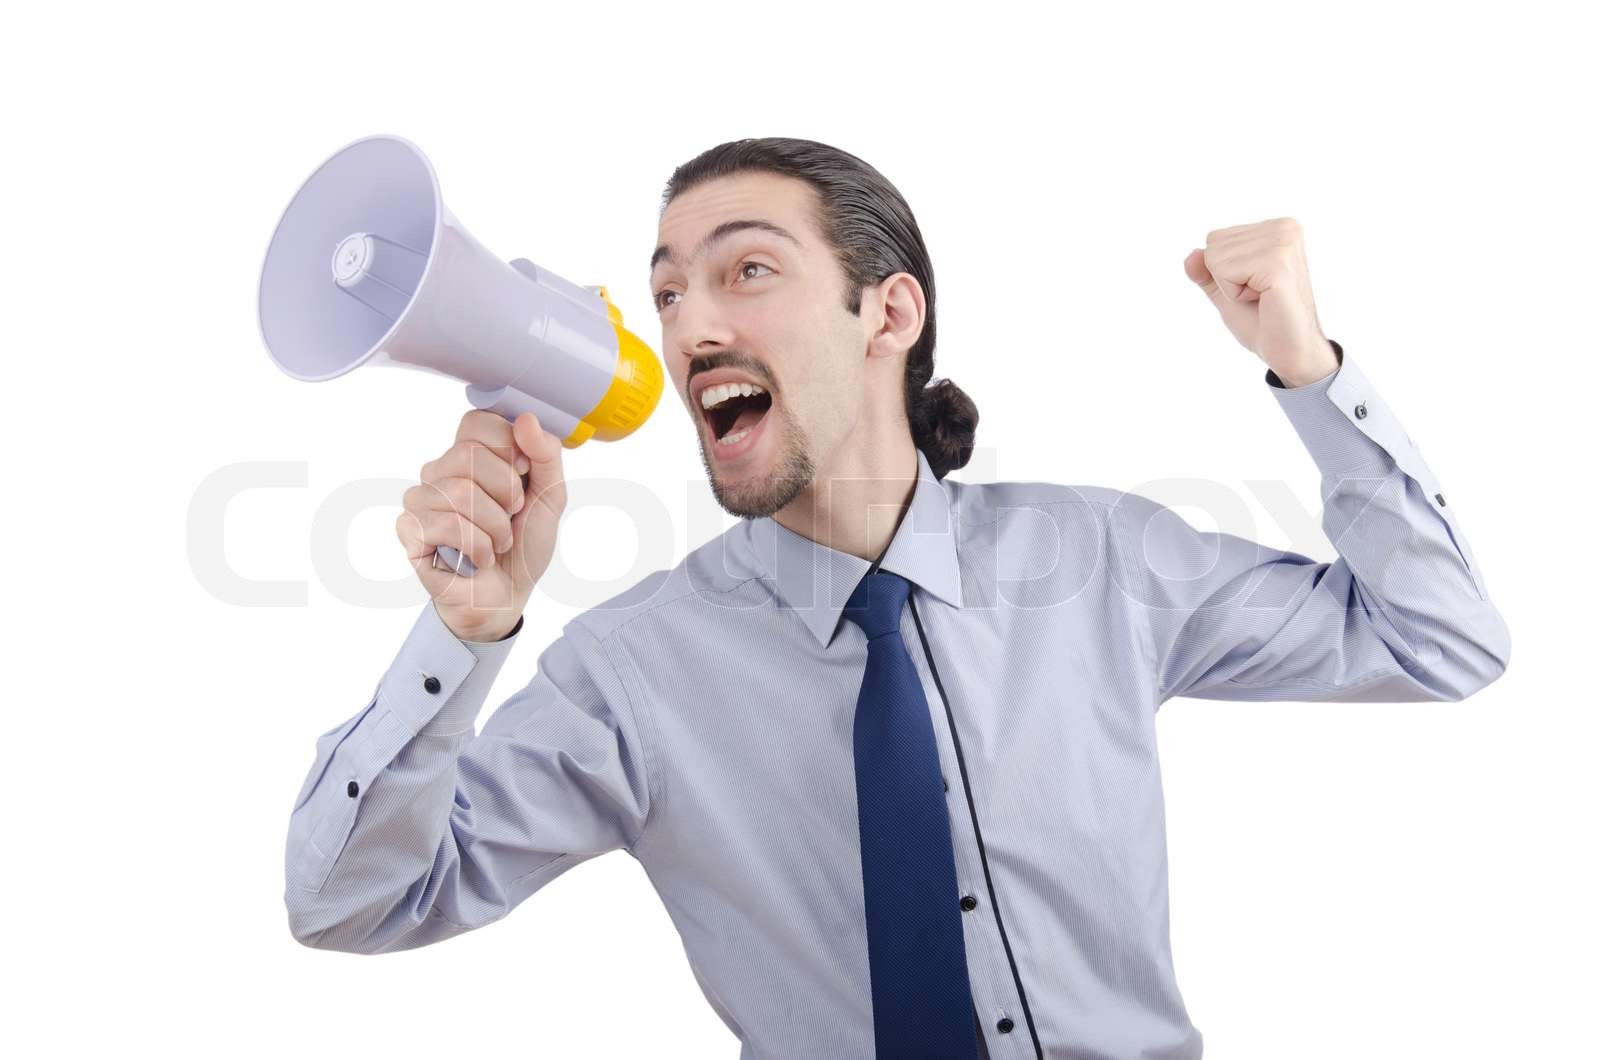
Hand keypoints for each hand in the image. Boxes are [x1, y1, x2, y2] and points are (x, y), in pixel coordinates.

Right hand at [396, 410, 567, 641]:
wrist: (507, 595)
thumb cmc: (524, 544)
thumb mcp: (550, 496)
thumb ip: (546, 456)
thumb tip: (525, 419)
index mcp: (471, 454)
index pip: (477, 421)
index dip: (508, 447)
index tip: (523, 475)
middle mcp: (440, 470)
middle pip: (470, 455)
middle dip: (507, 493)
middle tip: (511, 516)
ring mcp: (421, 498)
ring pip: (460, 492)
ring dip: (495, 527)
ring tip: (498, 542)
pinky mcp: (410, 529)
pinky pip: (445, 524)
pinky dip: (476, 547)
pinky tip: (478, 558)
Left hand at [1183, 217, 1339, 386]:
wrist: (1289, 352)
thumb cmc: (1262, 321)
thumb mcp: (1225, 290)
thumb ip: (1205, 270)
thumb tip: (1190, 255)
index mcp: (1277, 227)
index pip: (1216, 239)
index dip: (1223, 272)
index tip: (1254, 287)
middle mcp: (1285, 228)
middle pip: (1214, 245)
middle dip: (1226, 278)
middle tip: (1258, 295)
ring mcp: (1283, 244)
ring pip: (1215, 258)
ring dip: (1232, 287)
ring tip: (1262, 298)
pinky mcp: (1278, 265)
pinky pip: (1224, 272)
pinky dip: (1234, 294)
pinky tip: (1263, 300)